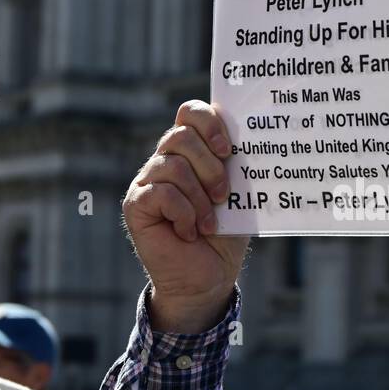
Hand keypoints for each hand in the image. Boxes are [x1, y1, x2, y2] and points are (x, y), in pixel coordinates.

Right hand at [122, 100, 248, 332]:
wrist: (208, 277)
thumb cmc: (224, 234)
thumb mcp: (238, 196)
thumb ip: (237, 167)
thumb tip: (253, 139)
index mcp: (191, 151)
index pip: (190, 113)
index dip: (209, 123)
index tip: (228, 150)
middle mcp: (165, 160)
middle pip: (181, 135)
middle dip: (209, 165)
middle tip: (223, 195)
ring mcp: (147, 181)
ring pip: (172, 166)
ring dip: (198, 197)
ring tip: (208, 222)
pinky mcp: (136, 204)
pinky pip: (160, 193)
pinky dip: (183, 213)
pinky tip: (190, 232)